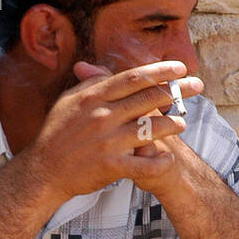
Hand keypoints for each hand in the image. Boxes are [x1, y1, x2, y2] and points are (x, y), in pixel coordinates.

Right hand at [25, 60, 201, 203]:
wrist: (42, 171)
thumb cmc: (55, 134)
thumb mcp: (68, 101)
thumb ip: (90, 84)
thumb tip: (108, 71)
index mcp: (94, 96)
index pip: (133, 78)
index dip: (160, 71)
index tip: (180, 67)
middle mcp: (103, 115)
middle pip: (147, 99)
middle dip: (176, 91)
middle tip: (196, 87)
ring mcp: (108, 141)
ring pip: (150, 129)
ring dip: (172, 125)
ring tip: (183, 124)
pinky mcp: (111, 166)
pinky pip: (144, 165)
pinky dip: (160, 162)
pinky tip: (170, 159)